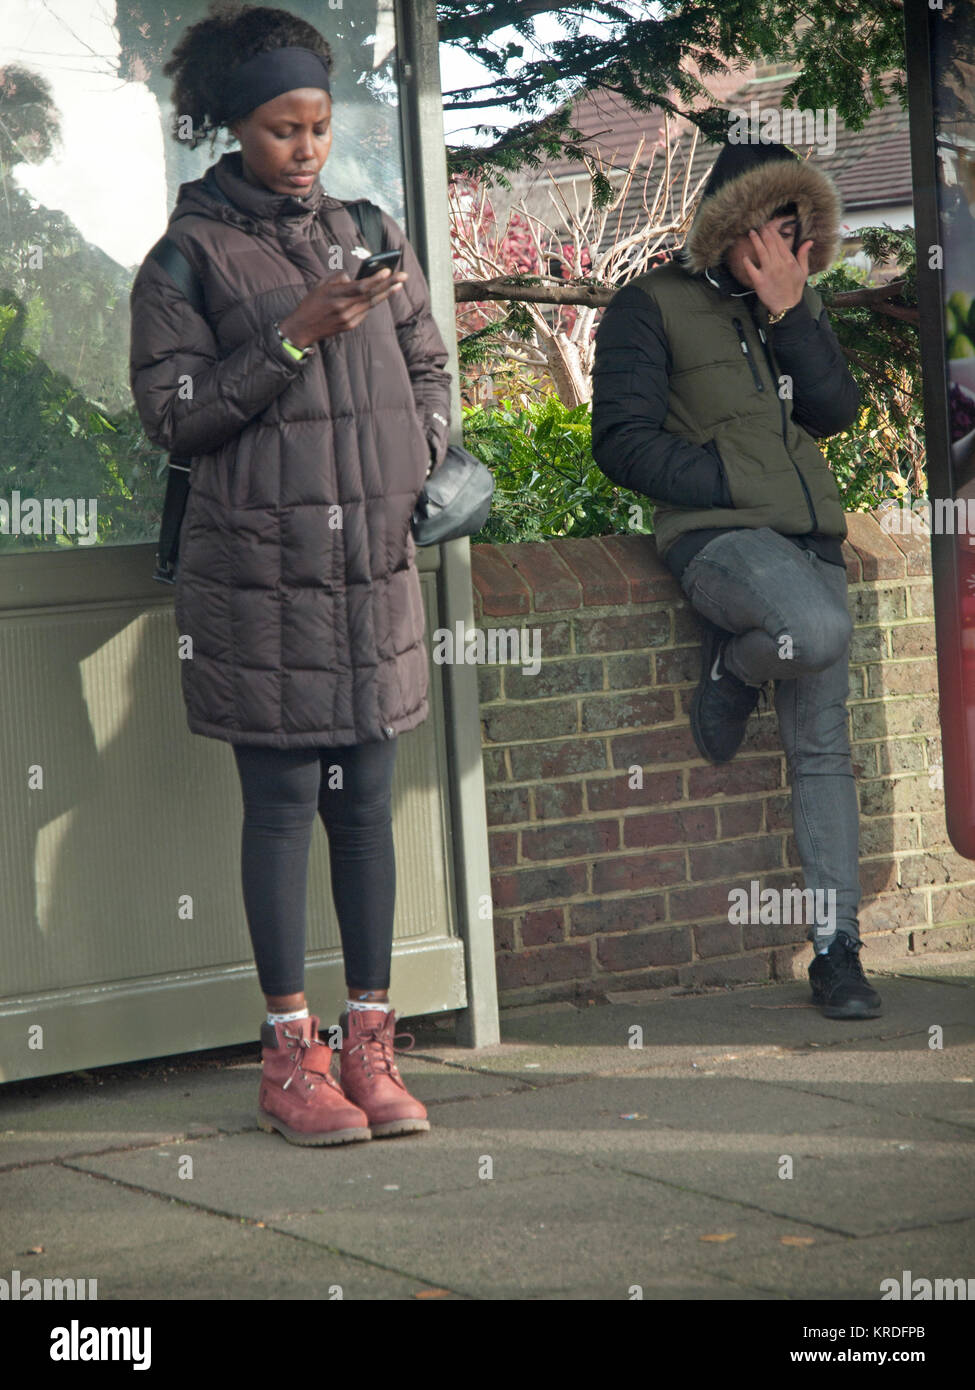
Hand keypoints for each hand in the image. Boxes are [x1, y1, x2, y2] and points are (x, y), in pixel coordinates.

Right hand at [279, 267, 407, 347]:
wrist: (303, 329)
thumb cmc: (311, 304)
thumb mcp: (320, 286)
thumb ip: (338, 278)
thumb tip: (354, 277)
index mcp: (335, 295)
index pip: (360, 287)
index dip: (375, 279)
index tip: (387, 271)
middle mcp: (344, 308)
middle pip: (371, 295)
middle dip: (389, 284)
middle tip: (403, 276)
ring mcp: (349, 319)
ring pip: (371, 303)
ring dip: (386, 293)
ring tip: (398, 284)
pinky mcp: (351, 325)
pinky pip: (365, 311)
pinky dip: (373, 302)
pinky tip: (381, 294)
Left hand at [740, 226, 812, 316]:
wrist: (787, 306)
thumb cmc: (795, 288)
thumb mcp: (803, 271)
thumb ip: (803, 255)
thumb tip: (809, 241)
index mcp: (789, 260)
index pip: (779, 242)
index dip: (773, 232)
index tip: (768, 226)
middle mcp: (778, 264)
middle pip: (770, 244)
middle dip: (764, 233)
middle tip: (759, 226)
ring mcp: (768, 272)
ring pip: (761, 252)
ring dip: (756, 241)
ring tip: (752, 233)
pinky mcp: (759, 281)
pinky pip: (751, 269)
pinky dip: (747, 262)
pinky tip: (745, 256)